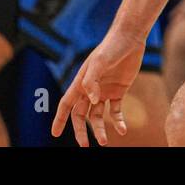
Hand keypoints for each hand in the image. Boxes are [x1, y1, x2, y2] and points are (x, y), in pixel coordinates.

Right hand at [52, 29, 145, 145]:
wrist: (130, 38)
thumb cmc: (111, 47)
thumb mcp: (100, 61)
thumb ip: (92, 80)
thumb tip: (91, 100)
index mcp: (81, 82)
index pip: (66, 104)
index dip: (59, 119)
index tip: (55, 134)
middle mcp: (90, 89)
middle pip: (80, 115)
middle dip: (81, 131)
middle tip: (84, 146)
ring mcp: (104, 91)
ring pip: (97, 116)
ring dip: (99, 129)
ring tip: (104, 142)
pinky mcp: (118, 91)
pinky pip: (115, 111)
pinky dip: (117, 122)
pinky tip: (122, 130)